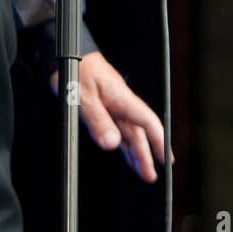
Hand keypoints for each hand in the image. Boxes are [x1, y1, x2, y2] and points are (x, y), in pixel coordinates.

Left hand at [49, 51, 171, 182]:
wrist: (67, 55)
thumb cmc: (75, 69)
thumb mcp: (83, 98)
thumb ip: (97, 121)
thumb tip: (111, 144)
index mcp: (121, 98)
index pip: (147, 121)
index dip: (159, 141)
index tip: (165, 159)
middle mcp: (120, 102)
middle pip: (138, 131)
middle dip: (146, 154)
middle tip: (149, 176)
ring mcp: (112, 103)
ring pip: (128, 131)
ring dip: (135, 151)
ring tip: (141, 170)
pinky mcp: (103, 105)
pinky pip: (117, 127)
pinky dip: (122, 141)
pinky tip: (124, 151)